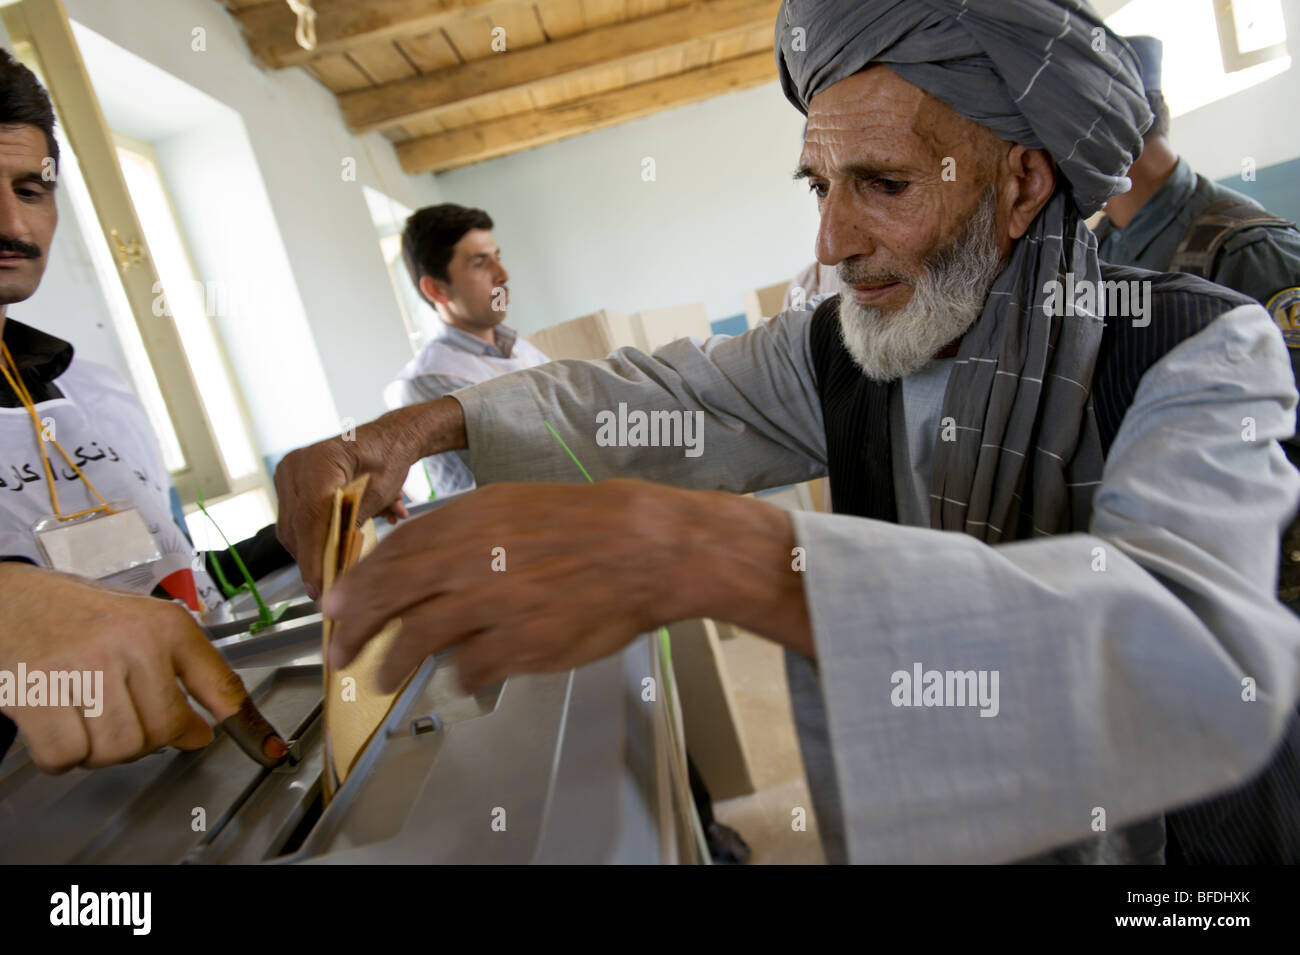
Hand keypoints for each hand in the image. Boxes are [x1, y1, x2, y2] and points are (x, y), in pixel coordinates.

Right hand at [0, 563, 286, 772]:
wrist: (13, 601)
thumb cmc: (84, 617)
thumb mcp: (150, 626)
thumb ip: (190, 672)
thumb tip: (206, 730)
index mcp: (165, 626)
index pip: (218, 685)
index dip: (242, 723)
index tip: (269, 750)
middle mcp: (130, 644)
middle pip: (161, 732)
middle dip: (144, 739)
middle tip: (124, 718)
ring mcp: (83, 668)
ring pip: (116, 749)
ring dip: (101, 750)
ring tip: (90, 718)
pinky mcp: (37, 693)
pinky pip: (66, 756)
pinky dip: (63, 756)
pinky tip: (61, 727)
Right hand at [275, 398, 466, 597]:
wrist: (387, 438)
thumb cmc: (389, 460)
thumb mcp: (380, 494)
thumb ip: (354, 523)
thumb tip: (335, 562)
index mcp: (321, 461)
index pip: (310, 517)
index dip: (312, 556)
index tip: (318, 587)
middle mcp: (297, 465)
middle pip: (297, 524)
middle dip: (313, 558)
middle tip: (327, 586)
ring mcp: (289, 472)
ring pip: (293, 526)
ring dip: (316, 546)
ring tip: (340, 560)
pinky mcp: (289, 482)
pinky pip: (296, 518)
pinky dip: (316, 534)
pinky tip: (339, 539)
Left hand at [320, 480, 811, 692]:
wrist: (646, 547)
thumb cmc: (585, 523)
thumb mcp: (514, 504)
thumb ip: (461, 532)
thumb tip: (418, 564)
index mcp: (468, 519)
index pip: (391, 554)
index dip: (356, 583)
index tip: (336, 605)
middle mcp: (471, 559)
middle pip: (389, 597)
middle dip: (353, 629)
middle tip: (338, 651)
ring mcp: (493, 605)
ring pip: (418, 639)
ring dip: (393, 663)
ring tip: (382, 679)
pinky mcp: (520, 644)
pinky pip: (470, 667)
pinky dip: (458, 674)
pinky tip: (458, 677)